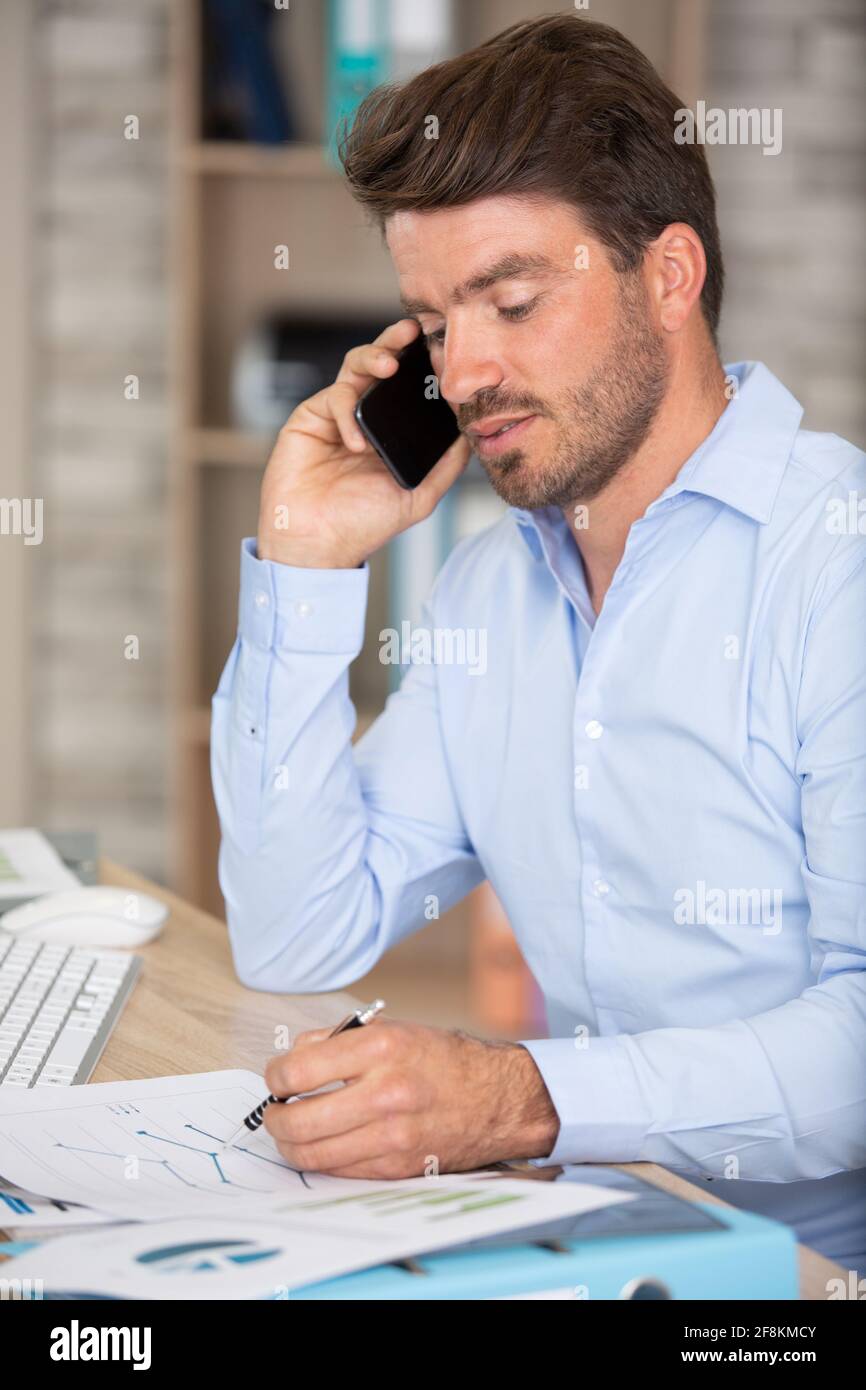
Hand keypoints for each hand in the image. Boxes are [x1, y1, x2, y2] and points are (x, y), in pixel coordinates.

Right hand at [257, 318, 469, 569]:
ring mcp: (336, 416)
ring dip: (373, 358)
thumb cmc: (362, 525)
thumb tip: (473, 436)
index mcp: (390, 432)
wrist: (318, 544)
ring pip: (354, 367)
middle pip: (381, 364)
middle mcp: (365, 417)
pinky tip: (356, 441)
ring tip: (389, 366)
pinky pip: (332, 399)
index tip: (442, 352)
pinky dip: (347, 413)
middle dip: (396, 343)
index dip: (423, 365)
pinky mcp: (309, 419)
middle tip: (413, 332)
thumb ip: (446, 466)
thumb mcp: (419, 496)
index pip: (408, 386)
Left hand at [261, 1020, 559, 1177]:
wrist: (498, 1098)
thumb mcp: (393, 1030)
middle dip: (275, 1118)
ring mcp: (390, 1135)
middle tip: (276, 1111)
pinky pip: (339, 1170)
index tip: (277, 1077)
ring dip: (291, 1144)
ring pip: (313, 1153)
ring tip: (292, 1131)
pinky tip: (322, 1145)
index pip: (298, 1070)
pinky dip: (321, 1159)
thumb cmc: (443, 1061)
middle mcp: (384, 1092)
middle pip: (298, 1120)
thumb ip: (338, 1041)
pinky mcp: (395, 1166)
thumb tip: (291, 1060)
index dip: (275, 1076)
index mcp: (381, 1048)